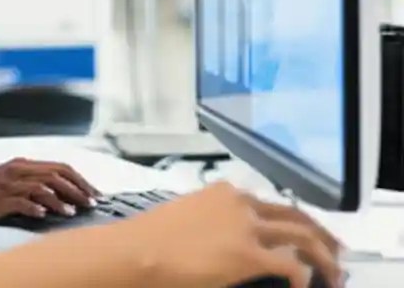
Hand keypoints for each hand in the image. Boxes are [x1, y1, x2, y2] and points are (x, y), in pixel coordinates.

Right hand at [0, 157, 101, 224]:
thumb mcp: (4, 181)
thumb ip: (27, 185)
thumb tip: (56, 198)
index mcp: (20, 165)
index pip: (59, 167)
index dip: (80, 179)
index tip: (94, 193)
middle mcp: (16, 171)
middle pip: (56, 174)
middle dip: (78, 188)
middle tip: (92, 202)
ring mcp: (6, 185)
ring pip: (42, 187)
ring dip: (61, 199)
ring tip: (73, 212)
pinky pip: (21, 202)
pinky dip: (36, 208)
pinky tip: (45, 215)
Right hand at [115, 182, 342, 287]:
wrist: (135, 251)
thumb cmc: (148, 239)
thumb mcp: (184, 219)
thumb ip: (210, 223)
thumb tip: (221, 241)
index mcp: (223, 193)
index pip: (271, 205)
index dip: (294, 222)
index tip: (304, 238)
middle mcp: (240, 203)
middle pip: (296, 216)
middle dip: (321, 235)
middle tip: (335, 254)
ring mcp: (247, 228)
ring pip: (303, 237)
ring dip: (324, 257)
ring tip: (334, 275)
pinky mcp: (249, 254)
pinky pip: (291, 266)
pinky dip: (304, 277)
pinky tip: (303, 287)